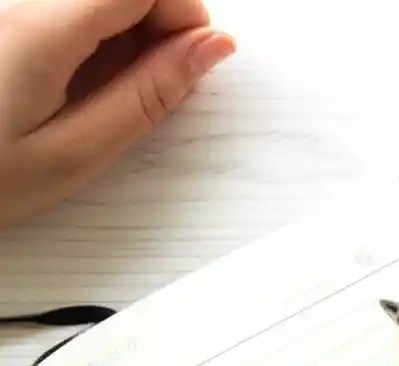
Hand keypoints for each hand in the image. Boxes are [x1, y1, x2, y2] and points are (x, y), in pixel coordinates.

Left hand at [0, 0, 234, 226]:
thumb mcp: (74, 153)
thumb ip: (150, 95)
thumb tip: (212, 48)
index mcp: (44, 28)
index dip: (186, 15)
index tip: (193, 64)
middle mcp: (20, 3)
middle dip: (158, 26)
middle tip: (151, 90)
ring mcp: (8, 13)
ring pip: (96, 4)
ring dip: (122, 37)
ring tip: (102, 98)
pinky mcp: (3, 28)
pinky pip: (64, 16)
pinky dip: (88, 43)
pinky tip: (71, 88)